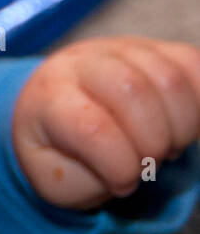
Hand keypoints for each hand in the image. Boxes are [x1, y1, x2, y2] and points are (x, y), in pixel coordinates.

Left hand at [11, 36, 199, 209]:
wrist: (59, 110)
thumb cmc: (59, 150)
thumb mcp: (55, 179)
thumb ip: (86, 180)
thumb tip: (127, 168)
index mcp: (48, 97)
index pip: (91, 127)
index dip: (120, 166)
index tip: (123, 185)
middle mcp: (82, 63)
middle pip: (133, 90)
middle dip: (152, 143)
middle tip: (147, 164)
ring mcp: (121, 50)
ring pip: (170, 80)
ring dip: (179, 128)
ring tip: (163, 147)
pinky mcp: (157, 49)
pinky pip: (192, 66)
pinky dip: (197, 106)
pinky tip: (179, 126)